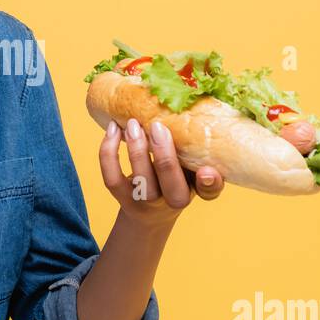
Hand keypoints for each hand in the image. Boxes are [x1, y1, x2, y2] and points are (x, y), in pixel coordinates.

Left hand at [98, 117, 224, 228]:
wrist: (151, 212)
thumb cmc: (175, 179)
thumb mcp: (190, 168)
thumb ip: (195, 147)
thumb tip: (192, 107)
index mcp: (196, 189)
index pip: (209, 191)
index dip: (210, 182)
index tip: (207, 170)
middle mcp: (173, 201)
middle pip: (170, 183)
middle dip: (164, 154)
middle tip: (157, 125)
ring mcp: (146, 202)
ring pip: (141, 180)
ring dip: (136, 149)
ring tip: (133, 124)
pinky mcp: (123, 198)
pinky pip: (112, 178)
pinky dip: (109, 152)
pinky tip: (113, 130)